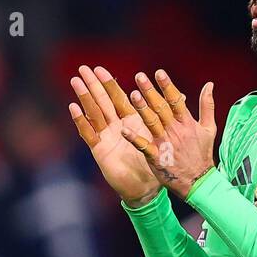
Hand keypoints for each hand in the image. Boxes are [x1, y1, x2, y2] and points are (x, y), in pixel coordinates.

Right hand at [69, 66, 162, 206]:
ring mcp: (106, 137)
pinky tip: (74, 108)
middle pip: (102, 101)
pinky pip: (89, 133)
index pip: (118, 98)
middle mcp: (116, 126)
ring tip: (76, 81)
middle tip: (83, 68)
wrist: (147, 188)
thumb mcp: (162, 136)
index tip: (100, 69)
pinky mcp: (100, 150)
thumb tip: (182, 95)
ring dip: (85, 97)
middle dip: (93, 85)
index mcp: (131, 121)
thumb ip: (169, 115)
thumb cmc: (155, 162)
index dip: (109, 84)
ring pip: (93, 113)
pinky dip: (81, 120)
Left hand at [124, 70, 216, 199]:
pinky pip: (143, 146)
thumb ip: (207, 105)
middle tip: (139, 77)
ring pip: (152, 123)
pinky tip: (123, 129)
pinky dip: (134, 138)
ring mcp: (165, 143)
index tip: (158, 73)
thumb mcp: (209, 128)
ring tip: (133, 95)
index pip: (176, 100)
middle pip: (161, 108)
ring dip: (142, 109)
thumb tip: (209, 84)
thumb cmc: (202, 154)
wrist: (198, 181)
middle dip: (150, 92)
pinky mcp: (156, 157)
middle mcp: (176, 131)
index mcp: (187, 123)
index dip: (167, 86)